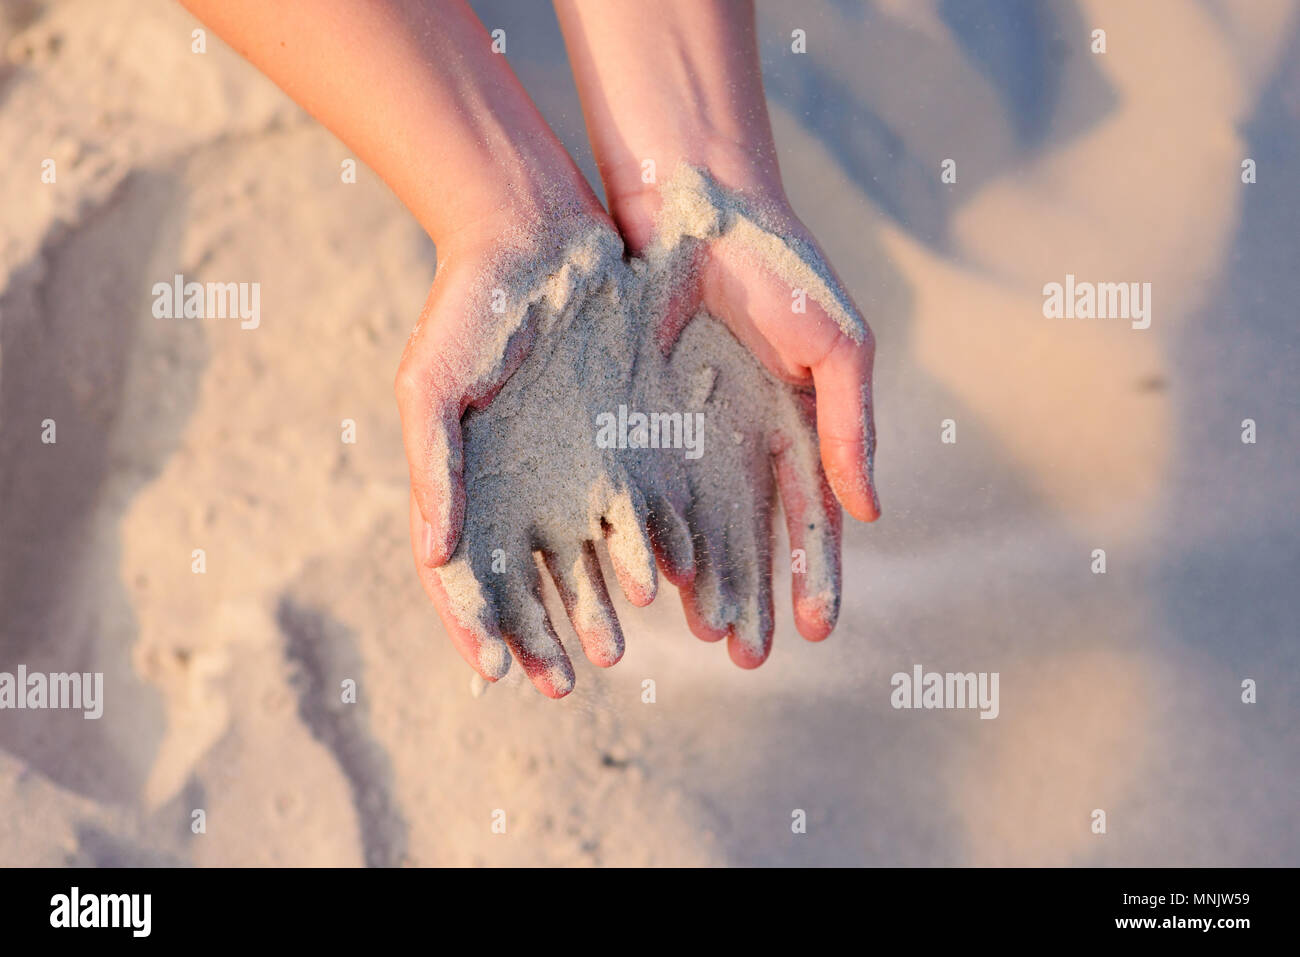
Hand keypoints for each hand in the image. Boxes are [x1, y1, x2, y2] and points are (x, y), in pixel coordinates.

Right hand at [400, 215, 697, 696]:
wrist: (537, 240)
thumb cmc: (467, 310)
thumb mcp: (433, 385)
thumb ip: (434, 466)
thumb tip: (436, 551)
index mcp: (466, 485)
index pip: (465, 574)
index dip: (476, 625)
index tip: (493, 671)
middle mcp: (521, 488)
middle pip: (529, 582)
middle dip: (545, 636)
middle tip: (566, 684)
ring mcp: (575, 469)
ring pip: (586, 558)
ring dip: (597, 609)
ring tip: (616, 651)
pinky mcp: (625, 444)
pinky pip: (639, 510)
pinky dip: (647, 551)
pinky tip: (665, 584)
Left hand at [556, 0, 879, 647]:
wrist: (695, 204)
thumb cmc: (783, 268)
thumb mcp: (839, 344)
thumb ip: (853, 426)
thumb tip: (872, 513)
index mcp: (803, 430)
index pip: (815, 521)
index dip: (819, 574)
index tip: (818, 628)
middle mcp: (749, 445)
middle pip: (756, 540)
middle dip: (757, 599)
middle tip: (750, 659)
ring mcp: (695, 436)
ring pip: (701, 527)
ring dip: (706, 582)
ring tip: (704, 634)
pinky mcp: (642, 419)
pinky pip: (649, 489)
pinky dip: (654, 534)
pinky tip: (651, 577)